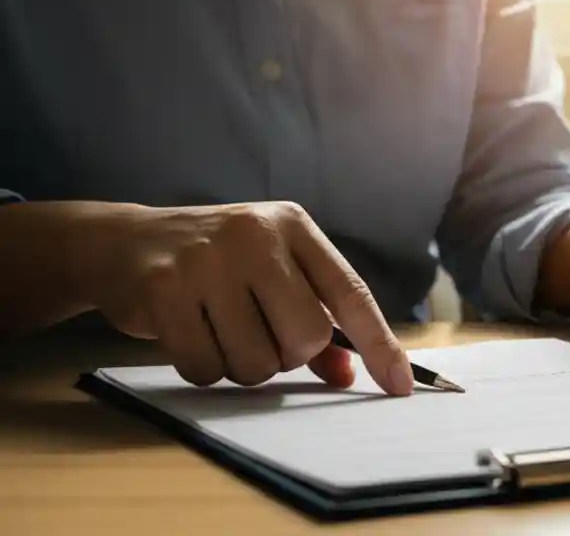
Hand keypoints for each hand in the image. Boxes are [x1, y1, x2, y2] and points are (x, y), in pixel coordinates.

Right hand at [81, 201, 412, 393]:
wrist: (124, 241)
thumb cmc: (215, 264)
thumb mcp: (271, 274)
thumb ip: (313, 321)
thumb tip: (350, 374)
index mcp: (294, 226)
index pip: (351, 294)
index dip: (381, 345)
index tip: (402, 385)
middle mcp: (256, 235)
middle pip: (306, 337)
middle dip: (288, 356)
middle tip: (260, 335)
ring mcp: (208, 259)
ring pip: (256, 361)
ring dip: (242, 366)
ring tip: (219, 329)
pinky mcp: (164, 288)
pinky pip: (206, 368)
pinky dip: (203, 368)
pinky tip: (189, 334)